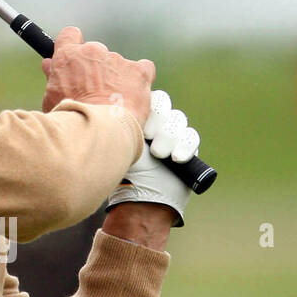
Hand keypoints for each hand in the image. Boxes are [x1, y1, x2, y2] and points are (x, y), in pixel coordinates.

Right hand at [40, 26, 154, 127]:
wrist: (98, 129)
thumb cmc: (71, 118)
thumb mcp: (52, 97)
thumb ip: (53, 77)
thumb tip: (49, 65)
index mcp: (68, 57)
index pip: (70, 35)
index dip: (74, 45)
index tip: (76, 57)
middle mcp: (92, 52)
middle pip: (95, 52)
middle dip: (96, 68)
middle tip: (95, 90)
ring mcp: (116, 60)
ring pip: (118, 64)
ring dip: (116, 77)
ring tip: (114, 102)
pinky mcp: (137, 71)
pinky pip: (143, 68)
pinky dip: (139, 79)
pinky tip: (133, 94)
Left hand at [106, 90, 201, 226]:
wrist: (139, 200)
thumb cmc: (119, 172)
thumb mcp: (113, 146)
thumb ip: (113, 125)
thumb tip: (105, 103)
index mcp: (133, 117)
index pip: (143, 96)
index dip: (144, 106)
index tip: (138, 125)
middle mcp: (152, 122)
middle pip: (163, 104)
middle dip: (158, 120)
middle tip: (147, 137)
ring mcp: (171, 134)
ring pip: (178, 119)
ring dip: (169, 136)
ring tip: (159, 155)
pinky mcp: (187, 147)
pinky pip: (192, 137)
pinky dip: (185, 146)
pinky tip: (177, 158)